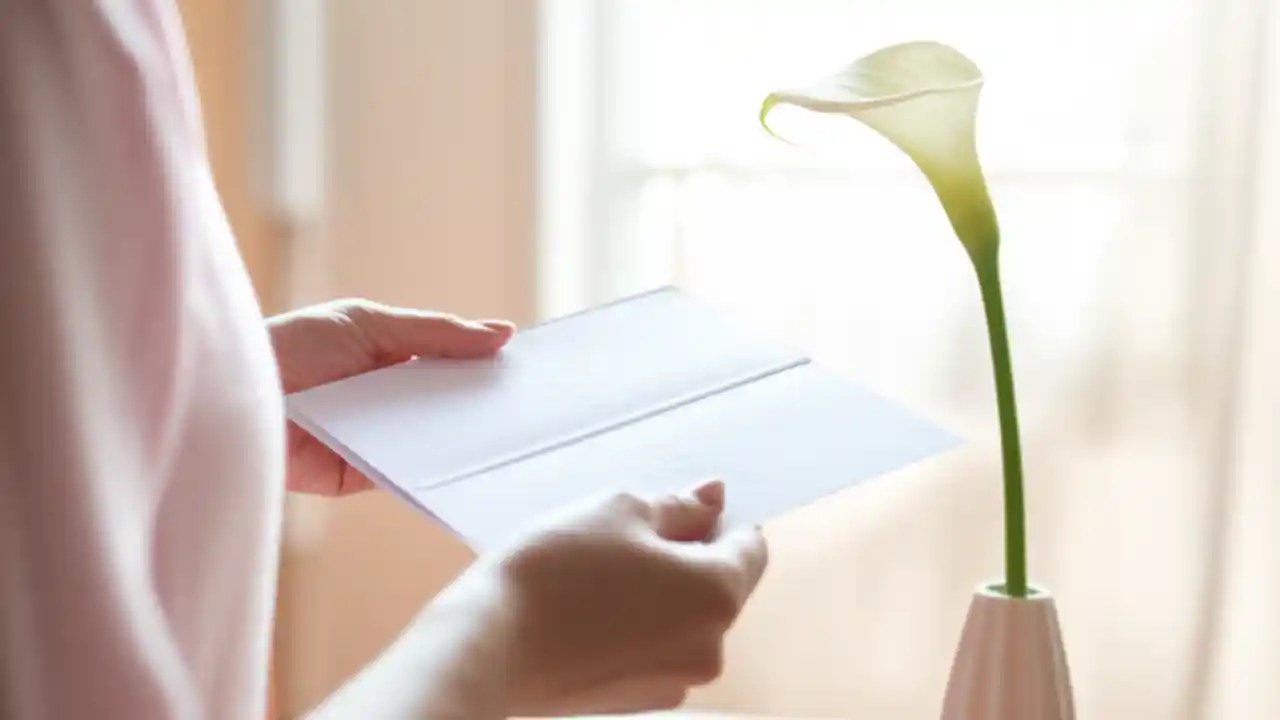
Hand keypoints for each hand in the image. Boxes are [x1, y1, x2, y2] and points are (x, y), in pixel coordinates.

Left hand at [268, 299, 513, 495]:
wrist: (232, 396)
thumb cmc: (294, 346)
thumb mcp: (370, 324)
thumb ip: (436, 332)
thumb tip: (503, 333)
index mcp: (393, 358)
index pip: (452, 365)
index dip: (488, 368)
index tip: (533, 372)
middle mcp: (388, 401)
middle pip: (448, 406)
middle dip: (484, 407)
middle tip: (534, 410)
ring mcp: (376, 439)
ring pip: (431, 442)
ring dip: (462, 440)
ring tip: (510, 439)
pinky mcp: (358, 476)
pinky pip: (404, 473)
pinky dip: (429, 470)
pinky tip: (463, 465)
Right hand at [310, 479, 766, 718]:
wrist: (489, 646)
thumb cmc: (556, 571)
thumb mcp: (619, 511)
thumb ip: (679, 507)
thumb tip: (714, 499)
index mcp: (718, 595)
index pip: (750, 547)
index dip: (720, 519)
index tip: (678, 507)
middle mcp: (710, 647)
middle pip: (716, 585)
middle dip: (681, 555)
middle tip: (621, 535)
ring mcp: (674, 681)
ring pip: (681, 618)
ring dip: (654, 591)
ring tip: (595, 573)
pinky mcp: (637, 700)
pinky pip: (651, 647)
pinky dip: (632, 625)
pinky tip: (586, 609)